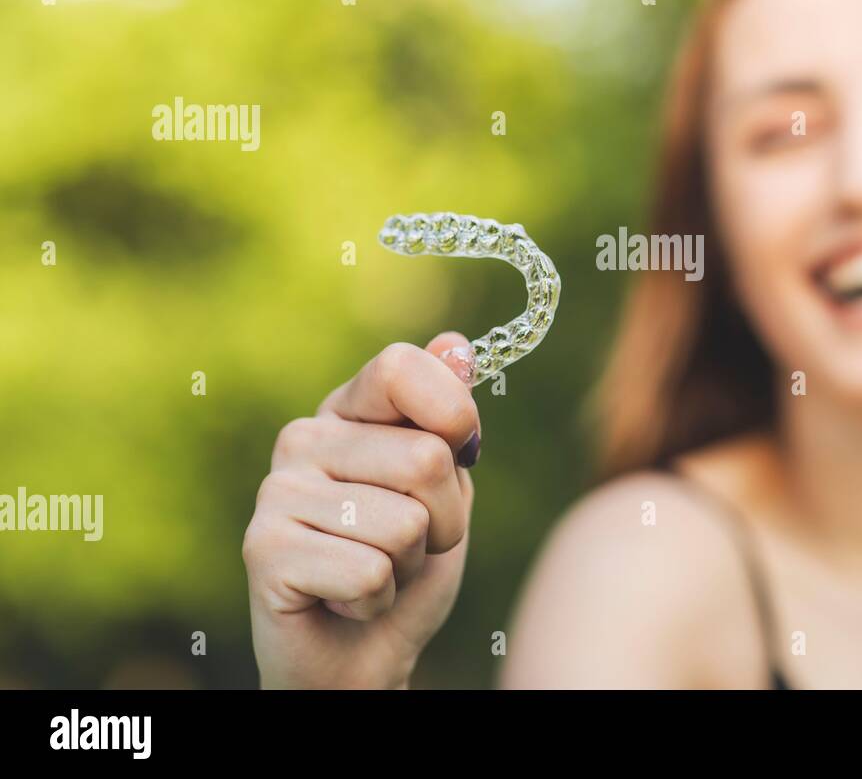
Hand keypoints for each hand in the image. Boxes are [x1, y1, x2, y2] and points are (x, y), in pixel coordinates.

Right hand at [243, 333, 479, 688]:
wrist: (360, 656)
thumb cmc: (408, 567)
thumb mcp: (447, 487)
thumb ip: (448, 419)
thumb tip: (454, 342)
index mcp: (349, 412)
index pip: (402, 367)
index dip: (454, 415)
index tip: (460, 453)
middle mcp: (304, 438)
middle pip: (424, 458)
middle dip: (444, 519)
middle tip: (412, 544)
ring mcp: (277, 491)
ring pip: (404, 523)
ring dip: (410, 565)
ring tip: (375, 573)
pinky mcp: (262, 549)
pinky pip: (370, 572)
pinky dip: (377, 599)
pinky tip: (345, 600)